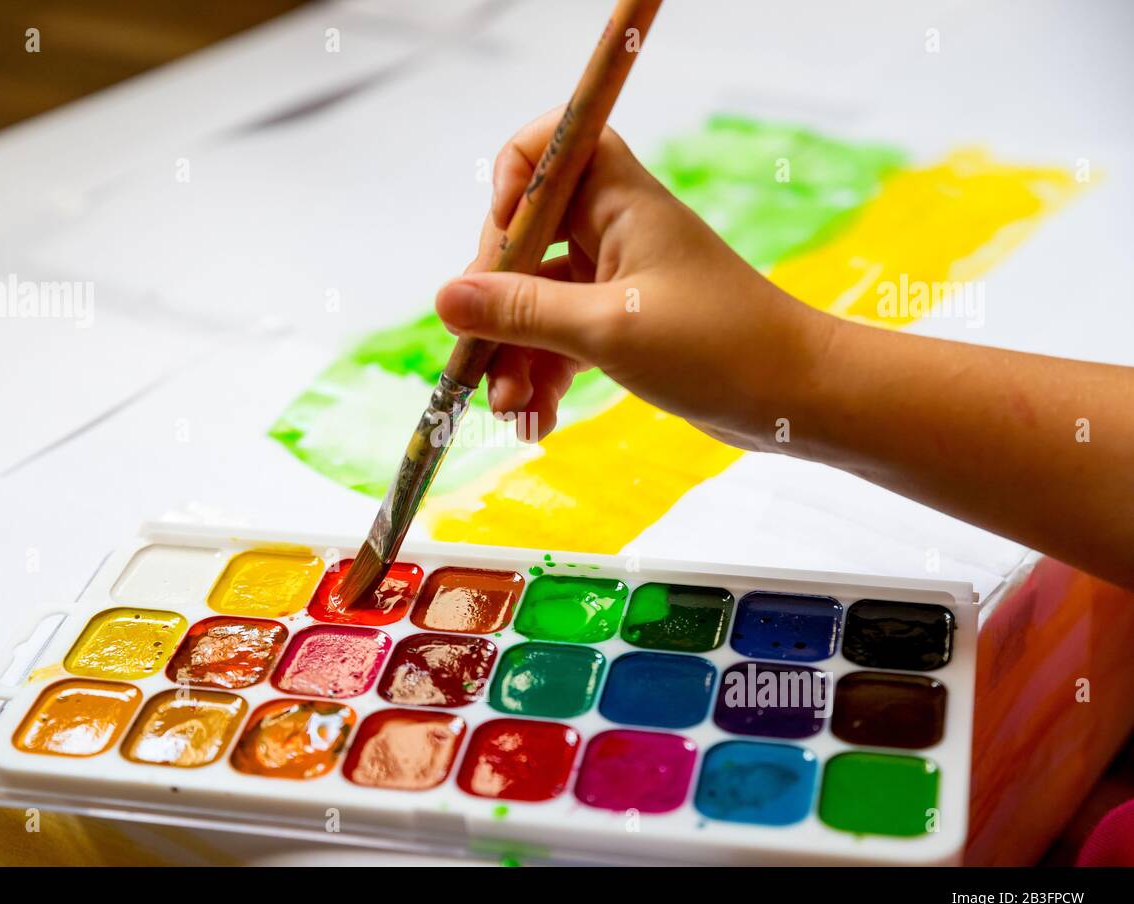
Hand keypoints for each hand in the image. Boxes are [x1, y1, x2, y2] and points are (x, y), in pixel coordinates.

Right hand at [435, 107, 833, 448]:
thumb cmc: (717, 346)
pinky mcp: (621, 327)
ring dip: (514, 357)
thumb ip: (522, 313)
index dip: (515, 178)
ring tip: (513, 413)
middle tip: (481, 361)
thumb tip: (444, 299)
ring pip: (537, 303)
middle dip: (496, 307)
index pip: (554, 144)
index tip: (499, 236)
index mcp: (618, 202)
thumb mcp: (608, 329)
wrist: (795, 398)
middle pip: (525, 242)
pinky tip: (538, 422)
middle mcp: (613, 232)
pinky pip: (559, 341)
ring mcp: (616, 281)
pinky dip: (543, 377)